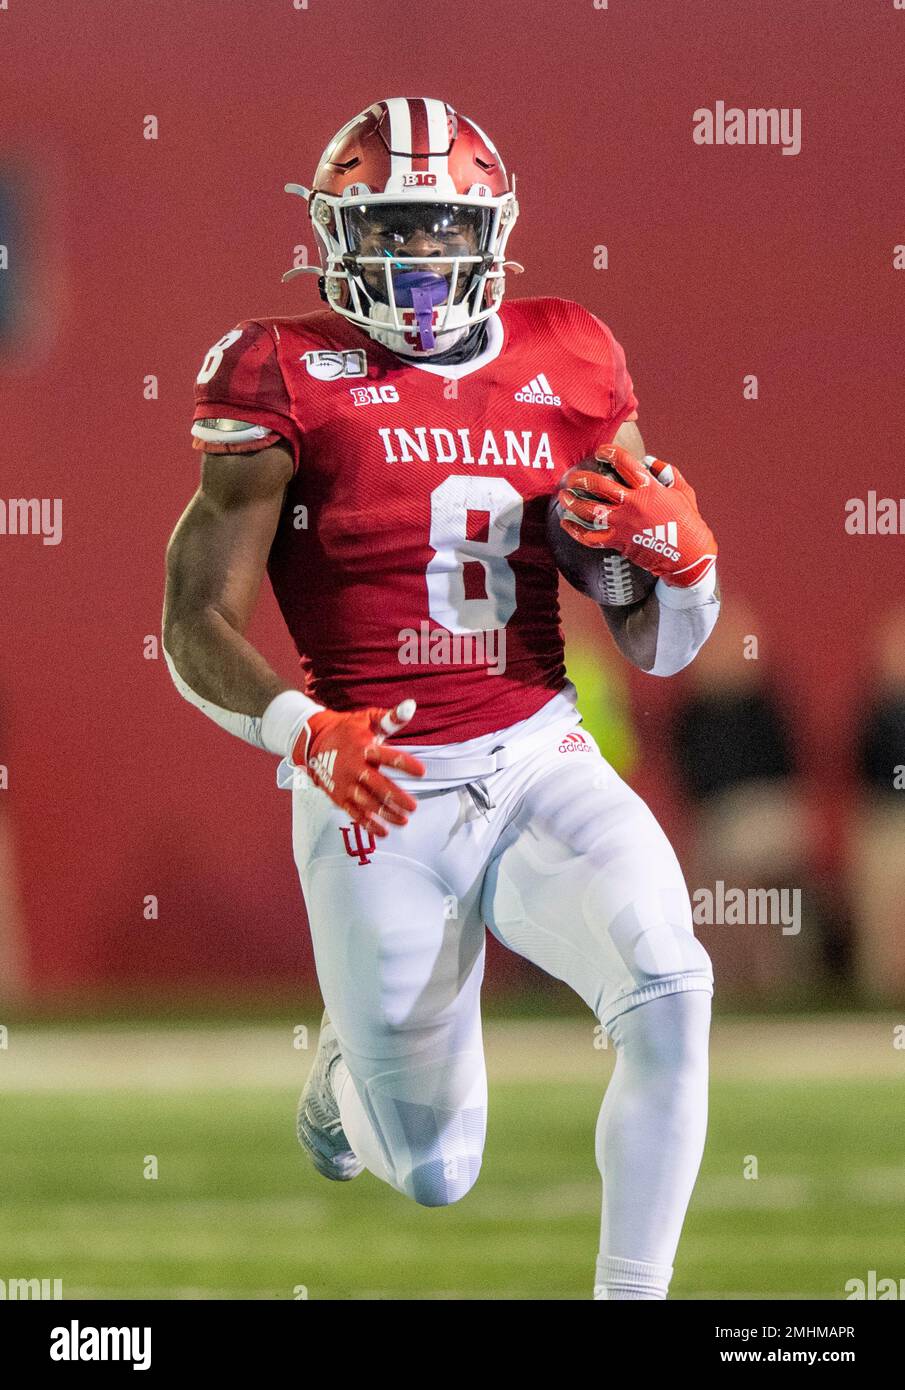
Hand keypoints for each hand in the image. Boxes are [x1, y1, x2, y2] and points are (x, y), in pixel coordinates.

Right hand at [291, 699, 425, 835]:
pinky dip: (369, 824)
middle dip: (397, 797)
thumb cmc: (348, 729)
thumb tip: (412, 705)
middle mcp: (354, 768)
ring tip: (404, 819)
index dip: (406, 765)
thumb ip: (391, 717)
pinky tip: (384, 831)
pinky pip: (354, 813)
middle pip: (378, 785)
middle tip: (413, 806)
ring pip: (367, 802)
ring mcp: (345, 784)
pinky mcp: (339, 796)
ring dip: (386, 813)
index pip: (389, 757)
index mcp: (364, 748)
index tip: (422, 772)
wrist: (312, 741)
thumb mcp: (367, 719)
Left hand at [559, 444, 716, 587]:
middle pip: (599, 485)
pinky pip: (590, 537)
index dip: (610, 452)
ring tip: (564, 496)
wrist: (688, 555)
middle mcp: (632, 503)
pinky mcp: (618, 541)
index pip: (624, 462)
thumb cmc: (688, 521)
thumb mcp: (683, 491)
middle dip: (582, 478)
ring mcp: (622, 523)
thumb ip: (667, 472)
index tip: (600, 451)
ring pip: (590, 510)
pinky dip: (575, 531)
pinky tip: (566, 523)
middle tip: (572, 476)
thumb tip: (650, 461)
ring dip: (574, 502)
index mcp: (649, 488)